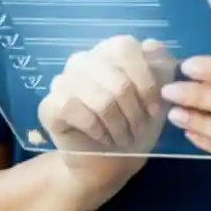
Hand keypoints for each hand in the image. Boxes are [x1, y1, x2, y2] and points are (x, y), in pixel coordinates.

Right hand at [37, 35, 176, 200]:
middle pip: (118, 81)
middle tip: (137, 129)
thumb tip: (153, 46)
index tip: (155, 109)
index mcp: (110, 51)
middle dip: (134, 113)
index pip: (127, 50)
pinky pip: (75, 111)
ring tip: (121, 137)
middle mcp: (84, 59)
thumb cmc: (135, 126)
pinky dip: (97, 130)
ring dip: (118, 126)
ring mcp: (62, 80)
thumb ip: (161, 67)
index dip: (146, 83)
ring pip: (101, 100)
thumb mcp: (159, 97)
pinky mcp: (49, 106)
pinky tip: (102, 138)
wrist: (109, 164)